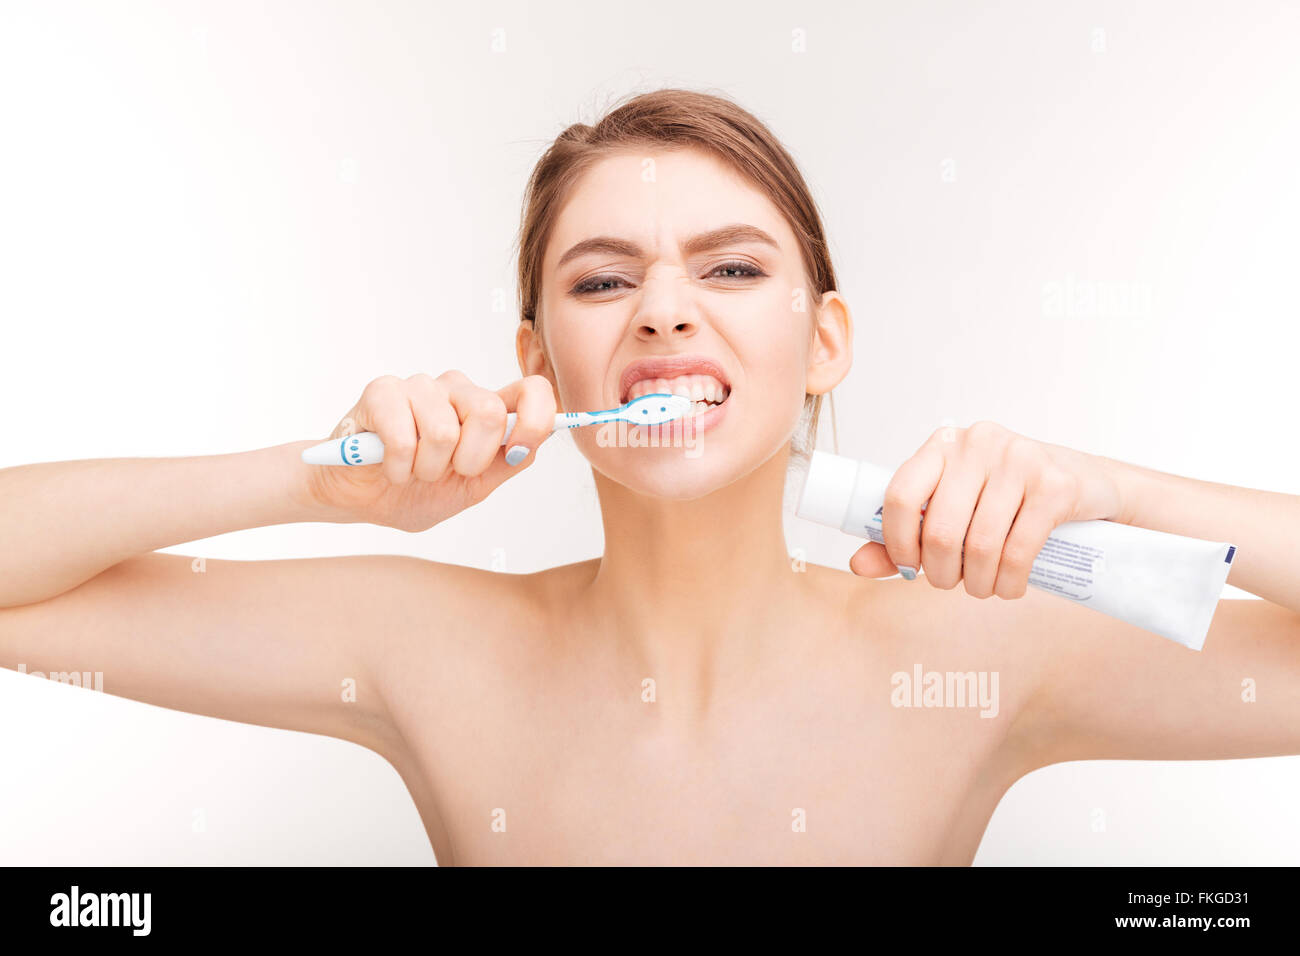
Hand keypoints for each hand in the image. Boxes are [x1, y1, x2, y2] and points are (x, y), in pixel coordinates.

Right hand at [301, 371, 556, 530]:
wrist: (359, 500)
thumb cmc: (414, 490)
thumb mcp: (472, 487)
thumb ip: (507, 463)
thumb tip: (531, 443)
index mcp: (484, 410)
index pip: (531, 390)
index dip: (536, 419)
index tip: (519, 451)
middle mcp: (457, 390)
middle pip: (490, 413)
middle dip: (468, 461)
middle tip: (444, 473)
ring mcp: (419, 387)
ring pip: (444, 432)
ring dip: (426, 470)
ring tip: (412, 470)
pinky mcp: (382, 392)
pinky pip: (404, 440)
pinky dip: (398, 469)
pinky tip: (389, 467)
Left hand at [848, 421, 1128, 597]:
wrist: (1091, 484)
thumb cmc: (1010, 499)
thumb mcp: (955, 507)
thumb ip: (904, 535)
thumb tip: (857, 565)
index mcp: (942, 445)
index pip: (899, 495)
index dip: (896, 543)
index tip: (909, 567)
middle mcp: (977, 443)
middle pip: (939, 530)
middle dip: (941, 573)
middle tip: (953, 584)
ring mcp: (1019, 459)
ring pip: (980, 546)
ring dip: (978, 584)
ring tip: (984, 588)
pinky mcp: (1055, 484)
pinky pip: (1019, 550)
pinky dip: (1010, 582)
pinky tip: (1010, 586)